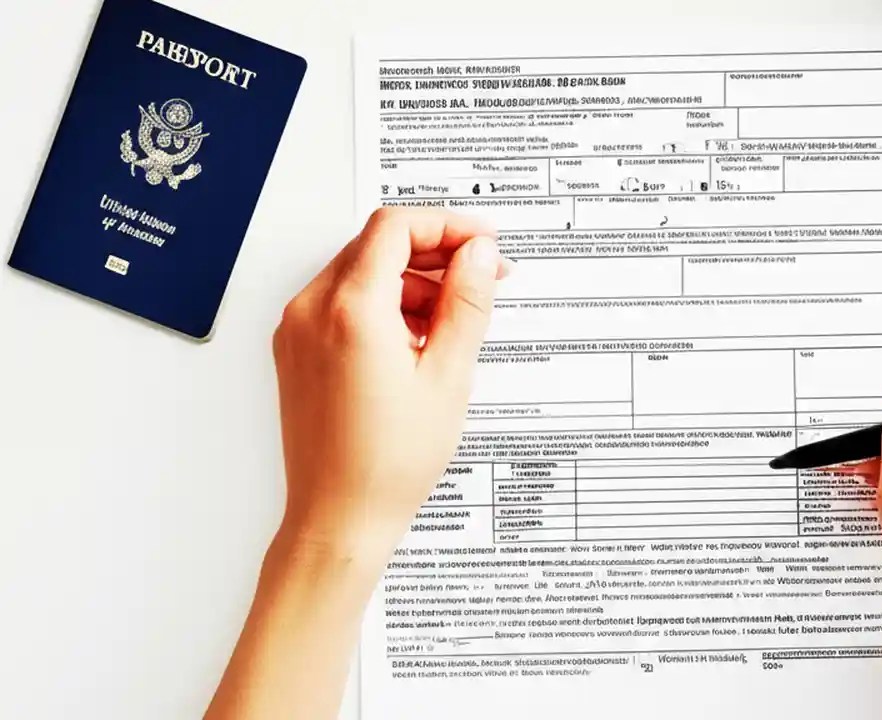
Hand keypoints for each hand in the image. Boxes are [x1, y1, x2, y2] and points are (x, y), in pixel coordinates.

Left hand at [206, 208, 507, 719]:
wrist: (338, 518)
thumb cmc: (388, 463)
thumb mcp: (448, 376)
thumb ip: (467, 303)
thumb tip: (479, 255)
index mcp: (351, 310)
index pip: (396, 228)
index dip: (447, 225)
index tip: (482, 242)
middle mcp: (312, 311)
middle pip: (376, 245)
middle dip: (434, 253)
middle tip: (482, 276)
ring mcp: (297, 331)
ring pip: (360, 273)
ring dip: (410, 281)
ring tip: (455, 318)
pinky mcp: (295, 351)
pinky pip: (341, 303)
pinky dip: (382, 305)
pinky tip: (418, 339)